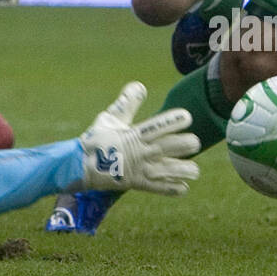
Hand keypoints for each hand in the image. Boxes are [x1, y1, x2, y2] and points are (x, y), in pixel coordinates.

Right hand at [79, 82, 200, 194]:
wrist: (80, 165)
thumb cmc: (96, 139)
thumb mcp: (110, 118)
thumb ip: (127, 103)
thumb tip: (141, 86)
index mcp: (132, 134)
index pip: (155, 126)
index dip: (171, 122)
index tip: (187, 117)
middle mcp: (138, 152)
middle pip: (163, 148)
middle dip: (181, 146)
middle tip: (196, 142)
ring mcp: (137, 169)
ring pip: (163, 170)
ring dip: (180, 170)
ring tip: (195, 171)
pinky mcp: (135, 183)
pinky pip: (155, 187)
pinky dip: (169, 189)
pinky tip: (183, 189)